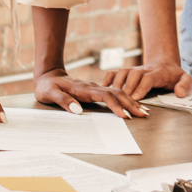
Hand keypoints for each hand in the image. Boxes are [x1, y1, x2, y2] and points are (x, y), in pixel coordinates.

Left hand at [35, 70, 149, 118]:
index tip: (124, 116)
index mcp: (83, 89)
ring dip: (131, 101)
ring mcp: (95, 88)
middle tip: (143, 114)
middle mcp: (92, 87)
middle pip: (117, 93)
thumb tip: (77, 110)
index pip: (104, 96)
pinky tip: (132, 105)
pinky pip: (114, 94)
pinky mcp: (96, 91)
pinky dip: (125, 100)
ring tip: (143, 111)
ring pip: (118, 93)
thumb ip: (63, 100)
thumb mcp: (50, 94)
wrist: (48, 75)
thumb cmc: (48, 86)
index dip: (115, 106)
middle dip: (131, 104)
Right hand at [100, 59, 191, 100]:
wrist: (164, 63)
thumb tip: (179, 93)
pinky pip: (115, 72)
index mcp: (158, 72)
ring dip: (116, 83)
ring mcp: (134, 69)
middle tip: (122, 100)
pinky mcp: (127, 72)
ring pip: (122, 72)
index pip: (149, 78)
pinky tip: (101, 87)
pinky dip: (107, 78)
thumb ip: (185, 85)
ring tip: (111, 96)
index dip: (141, 86)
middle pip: (133, 74)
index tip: (136, 97)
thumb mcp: (186, 79)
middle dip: (127, 86)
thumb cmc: (174, 75)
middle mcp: (144, 69)